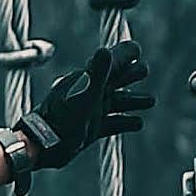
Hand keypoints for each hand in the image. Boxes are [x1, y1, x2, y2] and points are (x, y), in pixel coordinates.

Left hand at [7, 37, 154, 171]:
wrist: (44, 145)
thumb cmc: (63, 117)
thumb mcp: (85, 95)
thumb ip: (96, 74)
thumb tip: (105, 51)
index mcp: (90, 79)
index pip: (112, 60)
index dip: (126, 54)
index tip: (137, 51)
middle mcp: (93, 92)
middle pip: (118, 79)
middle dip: (132, 74)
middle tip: (144, 70)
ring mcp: (93, 110)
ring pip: (119, 101)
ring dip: (134, 100)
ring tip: (151, 100)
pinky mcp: (93, 128)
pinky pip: (114, 123)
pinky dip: (126, 121)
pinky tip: (138, 123)